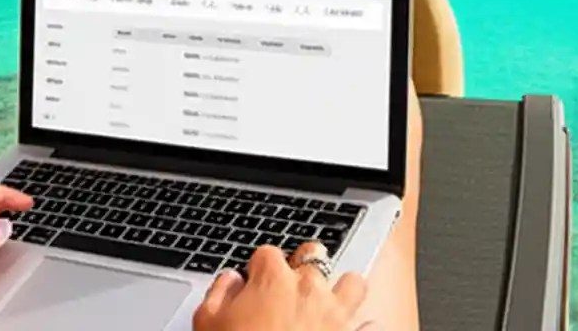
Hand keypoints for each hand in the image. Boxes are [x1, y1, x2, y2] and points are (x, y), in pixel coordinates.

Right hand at [194, 243, 368, 330]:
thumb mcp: (207, 324)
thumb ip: (219, 294)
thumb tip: (229, 281)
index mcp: (273, 279)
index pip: (267, 253)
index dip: (259, 268)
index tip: (254, 283)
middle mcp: (309, 289)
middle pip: (314, 255)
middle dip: (304, 265)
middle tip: (291, 286)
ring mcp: (336, 314)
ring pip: (352, 283)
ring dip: (342, 289)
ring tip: (327, 304)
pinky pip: (370, 326)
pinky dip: (363, 328)